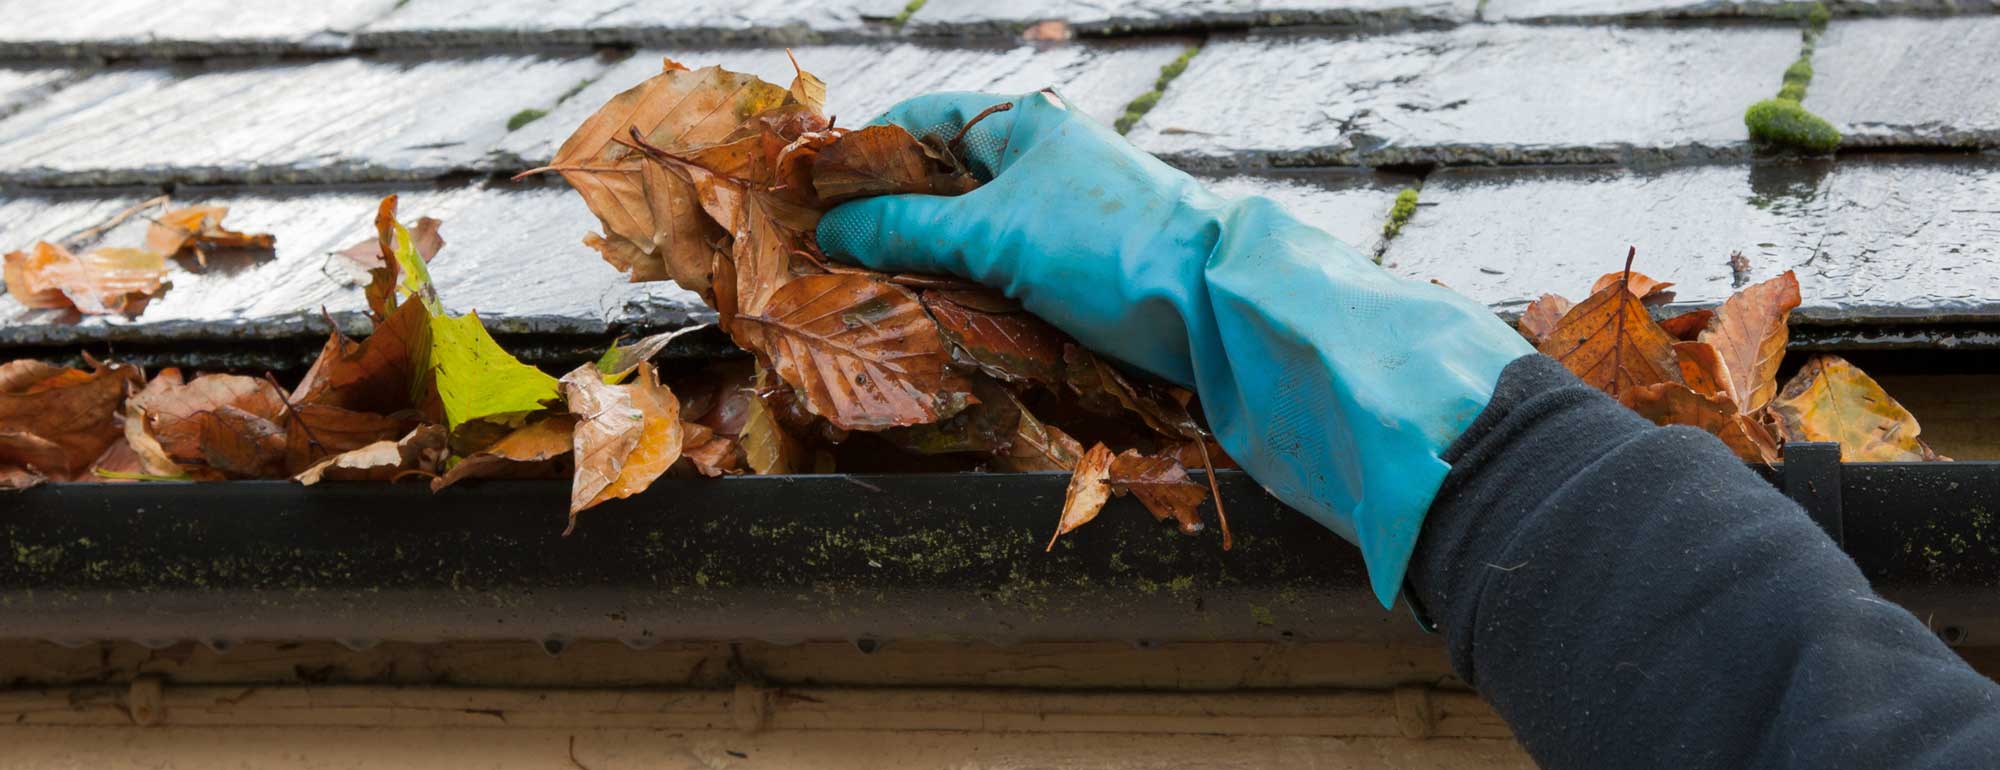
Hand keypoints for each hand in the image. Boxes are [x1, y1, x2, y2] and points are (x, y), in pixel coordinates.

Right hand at [817, 90, 1217, 387]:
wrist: (1214, 308)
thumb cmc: (1107, 247)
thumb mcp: (995, 235)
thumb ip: (909, 231)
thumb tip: (832, 231)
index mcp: (1020, 125)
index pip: (918, 122)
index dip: (862, 157)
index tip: (813, 199)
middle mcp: (1035, 162)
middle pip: (935, 182)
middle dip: (883, 218)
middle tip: (828, 258)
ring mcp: (1051, 216)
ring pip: (961, 234)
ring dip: (918, 263)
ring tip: (864, 293)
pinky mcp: (1065, 269)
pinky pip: (993, 272)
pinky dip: (958, 292)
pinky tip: (924, 317)